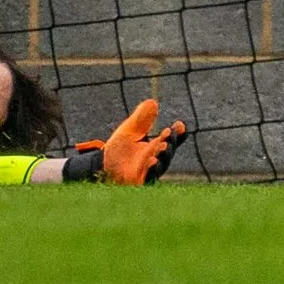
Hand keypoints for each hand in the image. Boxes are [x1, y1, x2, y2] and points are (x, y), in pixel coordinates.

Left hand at [73, 99, 188, 183]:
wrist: (103, 168)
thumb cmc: (119, 150)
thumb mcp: (129, 131)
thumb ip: (141, 119)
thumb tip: (153, 102)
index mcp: (155, 146)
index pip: (170, 139)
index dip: (177, 133)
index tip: (180, 125)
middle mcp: (156, 159)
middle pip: (167, 151)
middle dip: (169, 142)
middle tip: (169, 134)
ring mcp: (149, 171)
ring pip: (160, 164)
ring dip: (162, 155)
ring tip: (162, 145)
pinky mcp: (140, 182)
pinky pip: (148, 177)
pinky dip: (152, 169)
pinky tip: (152, 161)